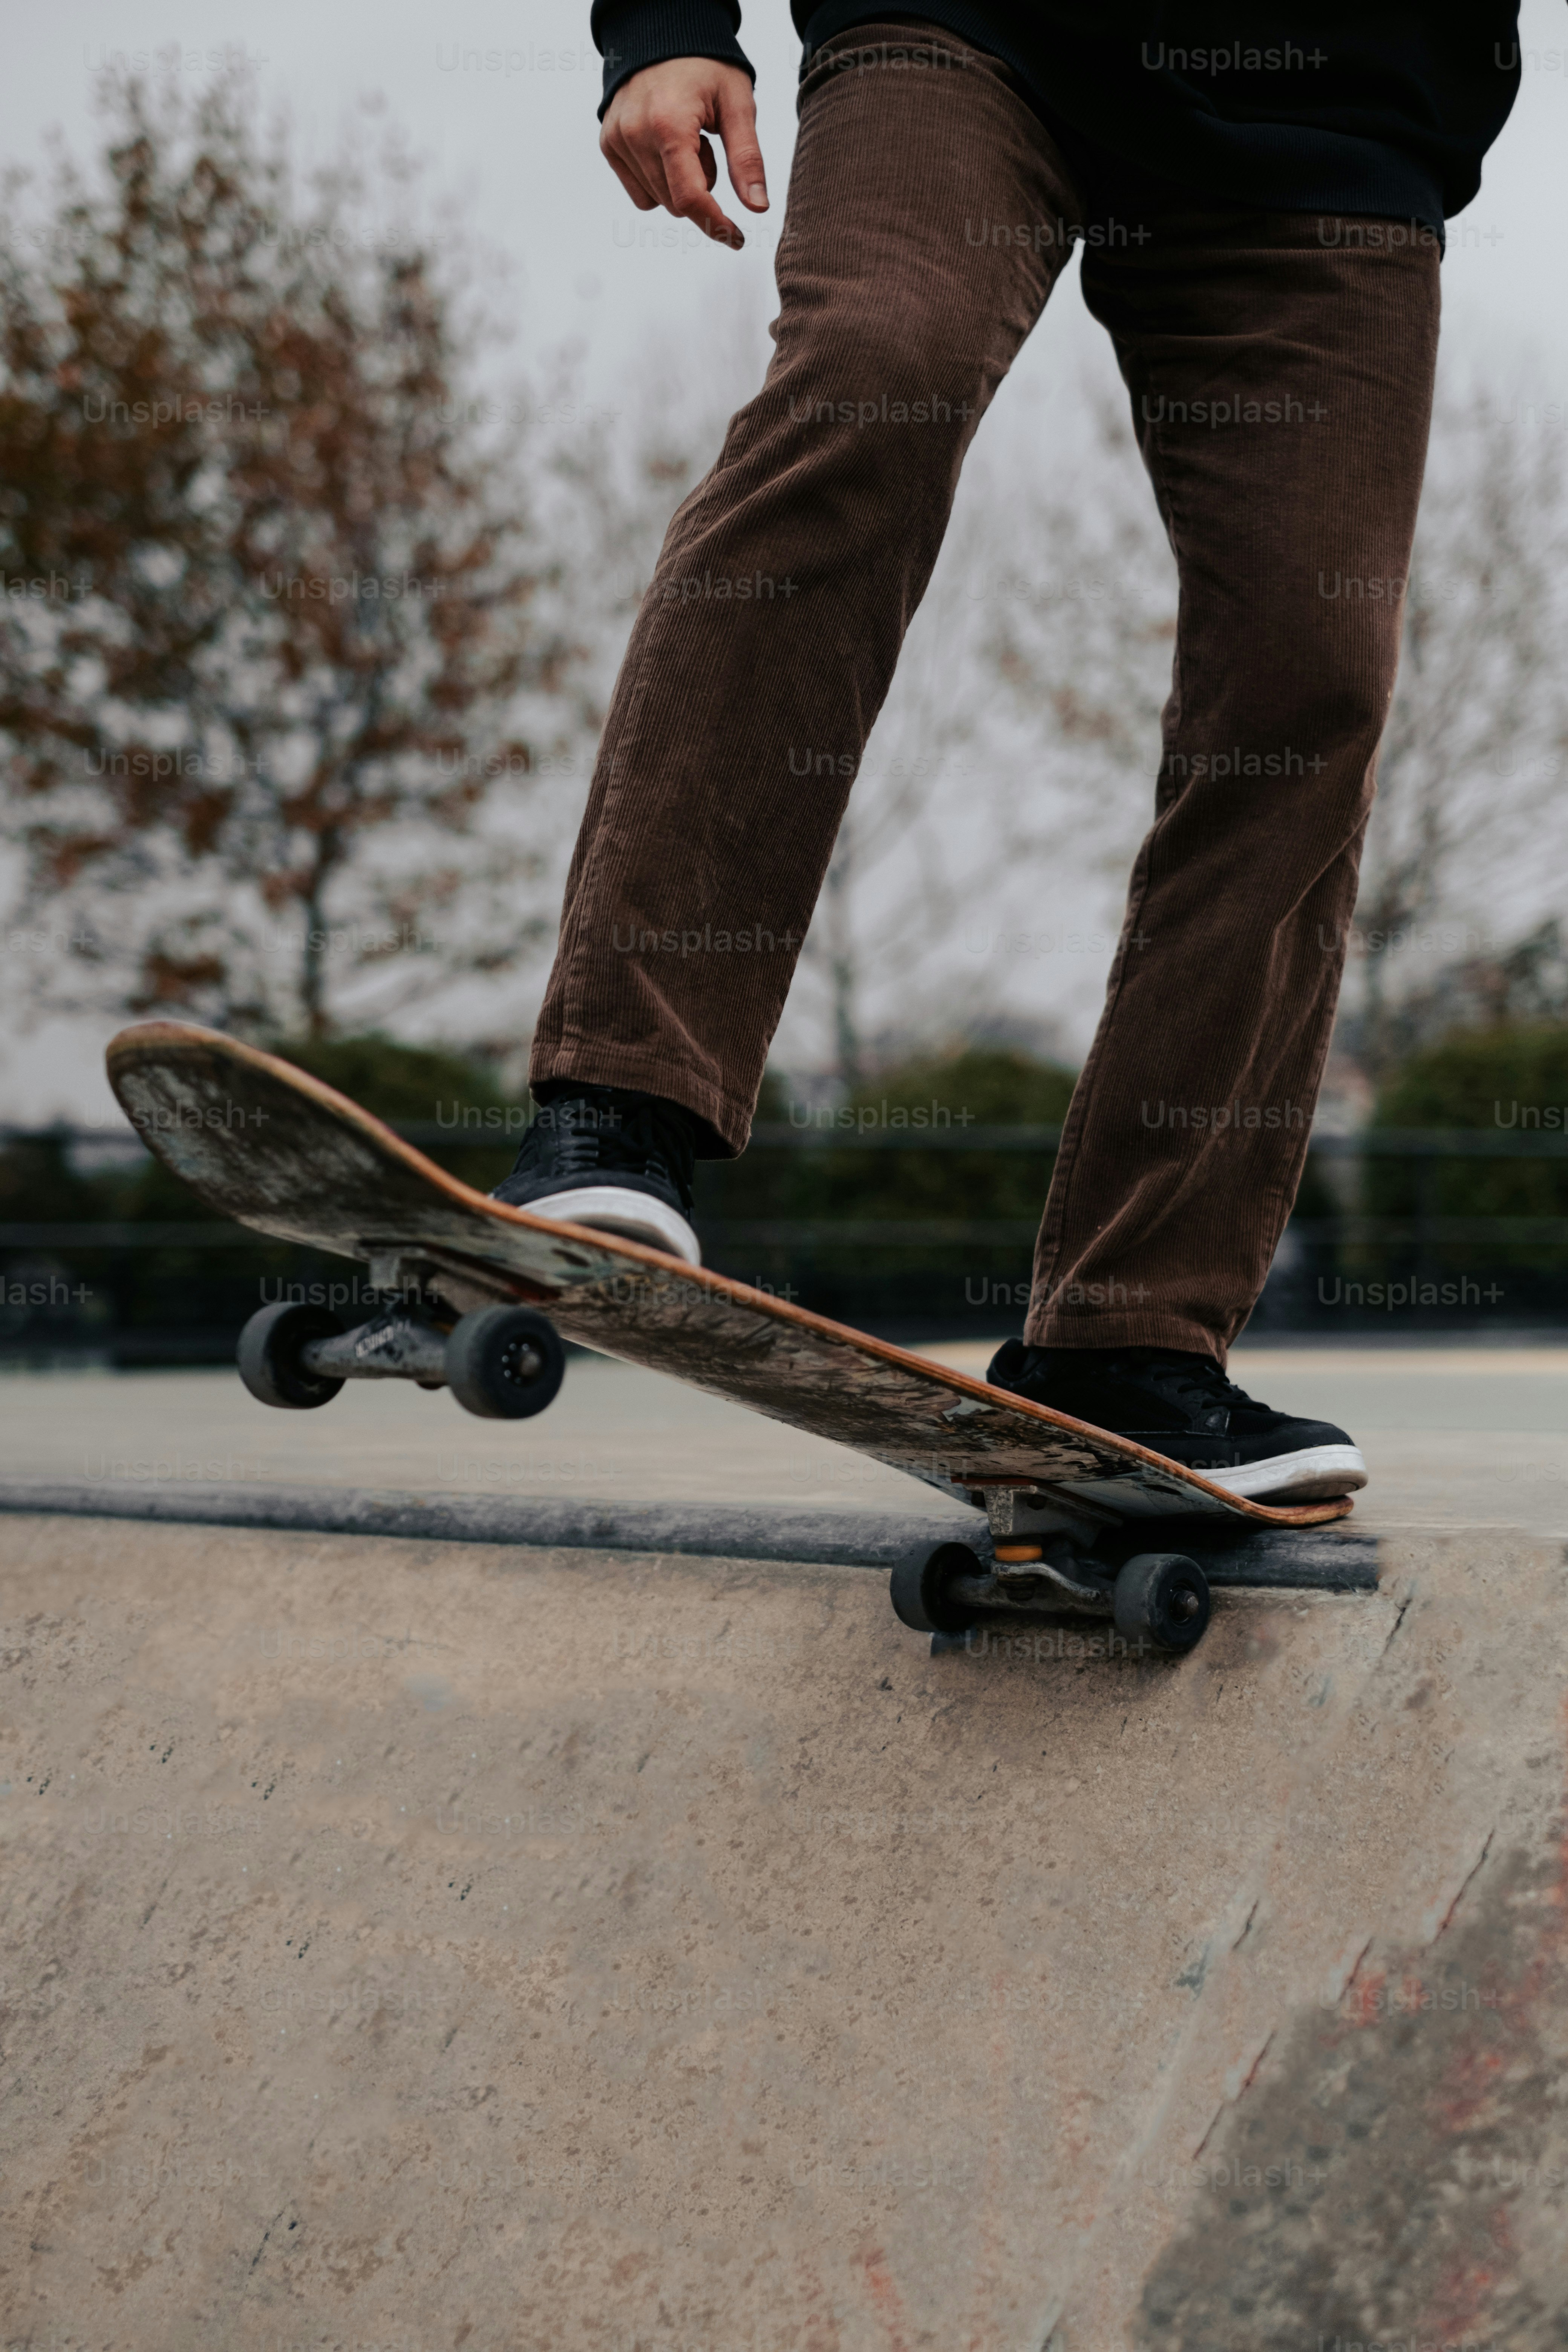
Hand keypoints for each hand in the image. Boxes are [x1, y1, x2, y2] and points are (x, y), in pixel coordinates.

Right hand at [600, 57, 768, 247]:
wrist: (662, 34)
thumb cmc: (705, 66)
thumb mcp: (737, 104)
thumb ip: (747, 158)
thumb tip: (758, 206)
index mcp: (668, 124)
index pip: (690, 197)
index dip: (716, 224)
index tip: (737, 238)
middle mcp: (635, 134)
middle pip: (676, 203)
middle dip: (701, 189)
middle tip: (708, 146)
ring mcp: (617, 140)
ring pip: (658, 201)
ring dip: (679, 184)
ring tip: (686, 140)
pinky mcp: (609, 143)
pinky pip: (639, 192)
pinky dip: (658, 182)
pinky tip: (666, 148)